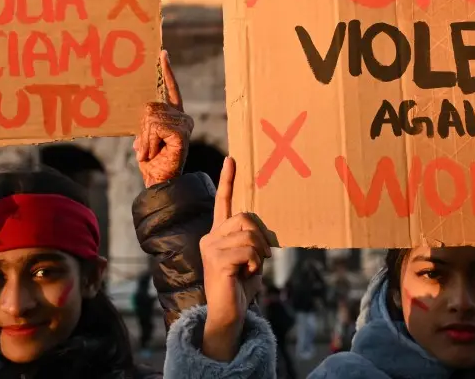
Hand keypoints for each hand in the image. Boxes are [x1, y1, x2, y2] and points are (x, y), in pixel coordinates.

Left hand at [133, 50, 193, 187]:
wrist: (159, 182)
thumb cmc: (152, 162)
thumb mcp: (145, 136)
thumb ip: (146, 122)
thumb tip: (144, 110)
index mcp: (174, 115)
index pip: (171, 88)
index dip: (166, 71)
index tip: (162, 53)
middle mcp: (182, 117)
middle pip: (151, 107)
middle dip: (143, 129)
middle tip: (146, 148)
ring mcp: (184, 124)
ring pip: (151, 118)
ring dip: (145, 138)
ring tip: (151, 151)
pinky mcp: (181, 132)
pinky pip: (156, 127)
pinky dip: (150, 141)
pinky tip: (156, 151)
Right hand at [200, 157, 270, 361]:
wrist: (229, 314)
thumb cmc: (240, 287)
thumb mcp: (250, 259)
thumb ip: (252, 241)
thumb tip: (262, 232)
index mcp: (218, 233)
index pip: (223, 202)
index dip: (227, 180)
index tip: (232, 159)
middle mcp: (210, 236)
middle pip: (245, 218)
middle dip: (261, 236)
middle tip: (263, 256)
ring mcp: (211, 248)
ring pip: (249, 235)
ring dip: (260, 253)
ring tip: (253, 268)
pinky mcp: (216, 260)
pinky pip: (247, 251)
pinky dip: (255, 263)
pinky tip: (247, 274)